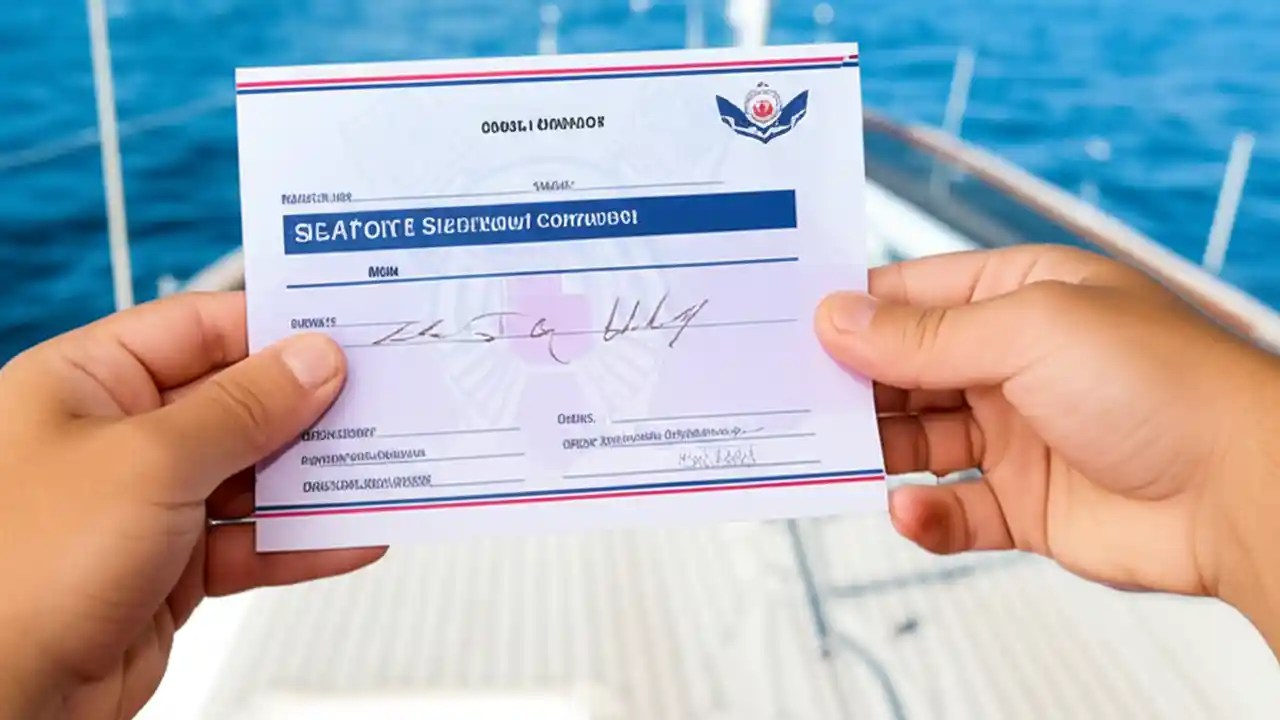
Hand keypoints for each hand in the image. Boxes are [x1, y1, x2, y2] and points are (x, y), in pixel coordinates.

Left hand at [0, 292, 384, 718]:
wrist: (2, 702)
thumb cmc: (24, 568)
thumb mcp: (151, 462)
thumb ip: (244, 408)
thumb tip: (312, 360)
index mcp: (86, 382)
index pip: (197, 329)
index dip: (272, 329)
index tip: (343, 334)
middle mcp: (116, 438)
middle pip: (236, 403)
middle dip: (308, 407)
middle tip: (380, 400)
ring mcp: (146, 506)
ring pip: (252, 475)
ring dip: (316, 478)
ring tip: (380, 466)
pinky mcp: (171, 569)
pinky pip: (252, 542)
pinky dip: (302, 542)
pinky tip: (350, 538)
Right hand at [815, 246, 1279, 648]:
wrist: (1245, 492)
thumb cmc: (1161, 384)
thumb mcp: (1028, 331)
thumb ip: (924, 335)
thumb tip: (836, 319)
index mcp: (1020, 297)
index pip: (914, 295)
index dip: (853, 310)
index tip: (790, 325)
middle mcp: (1014, 362)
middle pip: (904, 370)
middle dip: (853, 385)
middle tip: (795, 400)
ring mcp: (1017, 435)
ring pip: (917, 440)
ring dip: (877, 451)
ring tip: (836, 459)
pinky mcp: (1024, 505)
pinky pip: (952, 509)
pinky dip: (924, 514)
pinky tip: (912, 510)